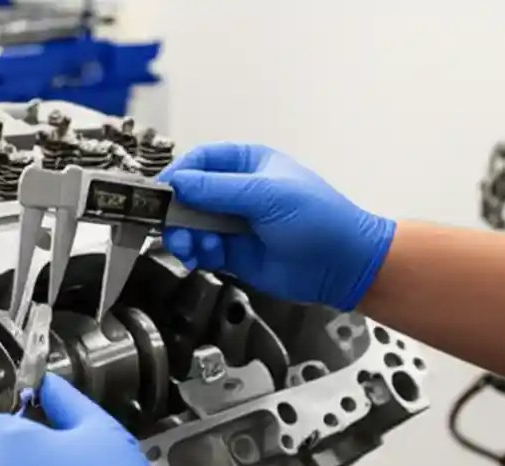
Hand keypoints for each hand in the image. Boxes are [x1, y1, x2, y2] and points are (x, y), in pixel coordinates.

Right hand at [158, 143, 395, 310]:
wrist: (342, 265)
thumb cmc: (320, 220)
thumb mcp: (267, 195)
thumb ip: (218, 189)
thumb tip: (179, 182)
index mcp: (247, 165)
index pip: (200, 161)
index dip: (178, 175)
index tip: (162, 193)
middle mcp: (236, 191)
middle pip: (187, 195)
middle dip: (177, 213)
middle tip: (175, 228)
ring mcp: (232, 221)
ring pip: (189, 225)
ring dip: (185, 236)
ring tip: (195, 248)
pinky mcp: (230, 250)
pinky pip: (199, 248)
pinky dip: (195, 254)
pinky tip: (205, 257)